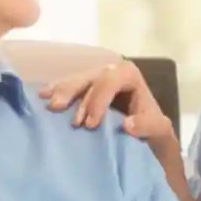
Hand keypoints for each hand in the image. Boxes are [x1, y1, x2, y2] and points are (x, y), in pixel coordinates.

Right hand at [39, 60, 181, 171]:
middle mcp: (112, 71)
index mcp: (128, 75)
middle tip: (58, 109)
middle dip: (73, 92)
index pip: (110, 81)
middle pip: (90, 77)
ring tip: (48, 104)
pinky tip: (42, 95)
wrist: (147, 130)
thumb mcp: (157, 129)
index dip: (98, 99)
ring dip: (61, 91)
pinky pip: (70, 84)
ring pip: (77, 80)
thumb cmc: (152, 128)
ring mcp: (98, 77)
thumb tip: (127, 124)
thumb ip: (147, 126)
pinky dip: (57, 90)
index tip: (90, 124)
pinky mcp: (87, 86)